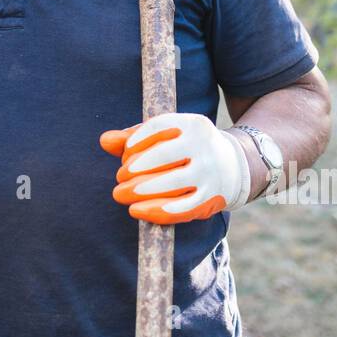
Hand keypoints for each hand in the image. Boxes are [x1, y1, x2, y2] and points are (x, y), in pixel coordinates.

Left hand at [99, 113, 250, 224]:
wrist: (232, 166)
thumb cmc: (186, 149)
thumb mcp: (164, 136)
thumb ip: (132, 137)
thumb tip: (104, 140)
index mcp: (192, 124)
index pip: (158, 128)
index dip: (135, 142)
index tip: (124, 155)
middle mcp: (204, 146)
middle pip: (162, 156)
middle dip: (134, 169)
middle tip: (119, 178)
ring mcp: (210, 174)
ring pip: (172, 183)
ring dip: (140, 191)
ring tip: (120, 194)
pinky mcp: (211, 199)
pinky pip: (183, 208)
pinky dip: (158, 212)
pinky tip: (137, 211)